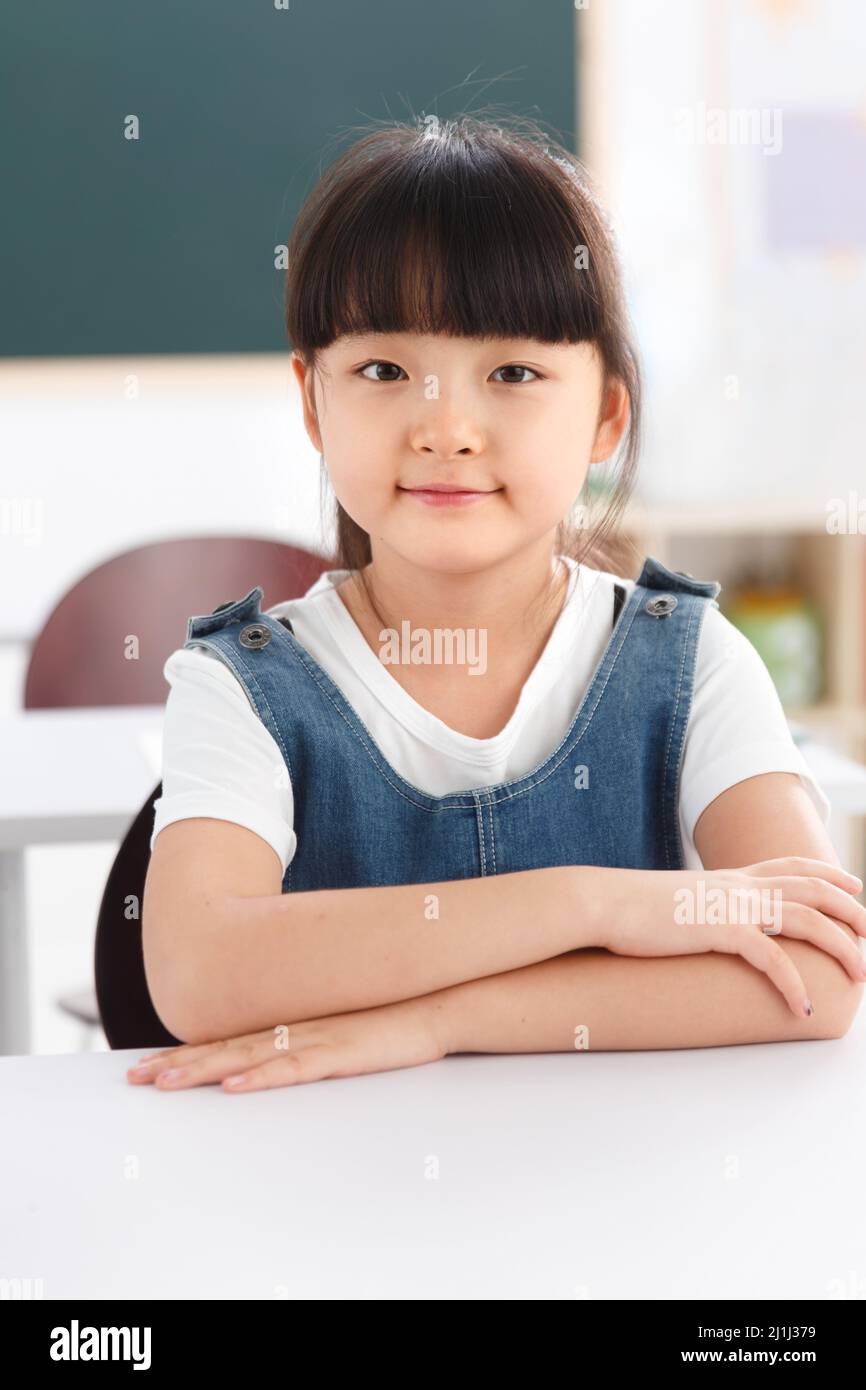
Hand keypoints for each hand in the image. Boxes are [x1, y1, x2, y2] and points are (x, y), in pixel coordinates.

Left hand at [126, 996, 448, 1092]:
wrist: (436, 1003)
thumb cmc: (391, 1018)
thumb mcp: (340, 1028)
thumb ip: (307, 1037)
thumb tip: (276, 1053)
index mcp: (291, 1025)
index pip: (228, 1040)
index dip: (186, 1052)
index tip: (148, 1064)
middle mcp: (294, 1029)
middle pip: (225, 1048)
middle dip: (177, 1063)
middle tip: (135, 1078)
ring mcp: (315, 1038)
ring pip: (248, 1057)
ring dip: (203, 1070)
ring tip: (164, 1082)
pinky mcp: (342, 1052)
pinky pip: (294, 1068)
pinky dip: (262, 1078)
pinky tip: (235, 1087)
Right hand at [596, 857, 865, 1017]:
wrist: (603, 903)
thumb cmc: (629, 908)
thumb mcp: (674, 901)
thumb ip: (699, 908)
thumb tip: (705, 923)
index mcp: (729, 877)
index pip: (791, 865)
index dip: (827, 873)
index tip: (853, 885)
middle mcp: (738, 885)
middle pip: (812, 888)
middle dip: (850, 909)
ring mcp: (731, 905)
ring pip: (806, 919)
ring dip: (840, 946)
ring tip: (860, 974)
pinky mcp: (719, 930)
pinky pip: (770, 958)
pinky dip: (792, 983)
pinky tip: (801, 1008)